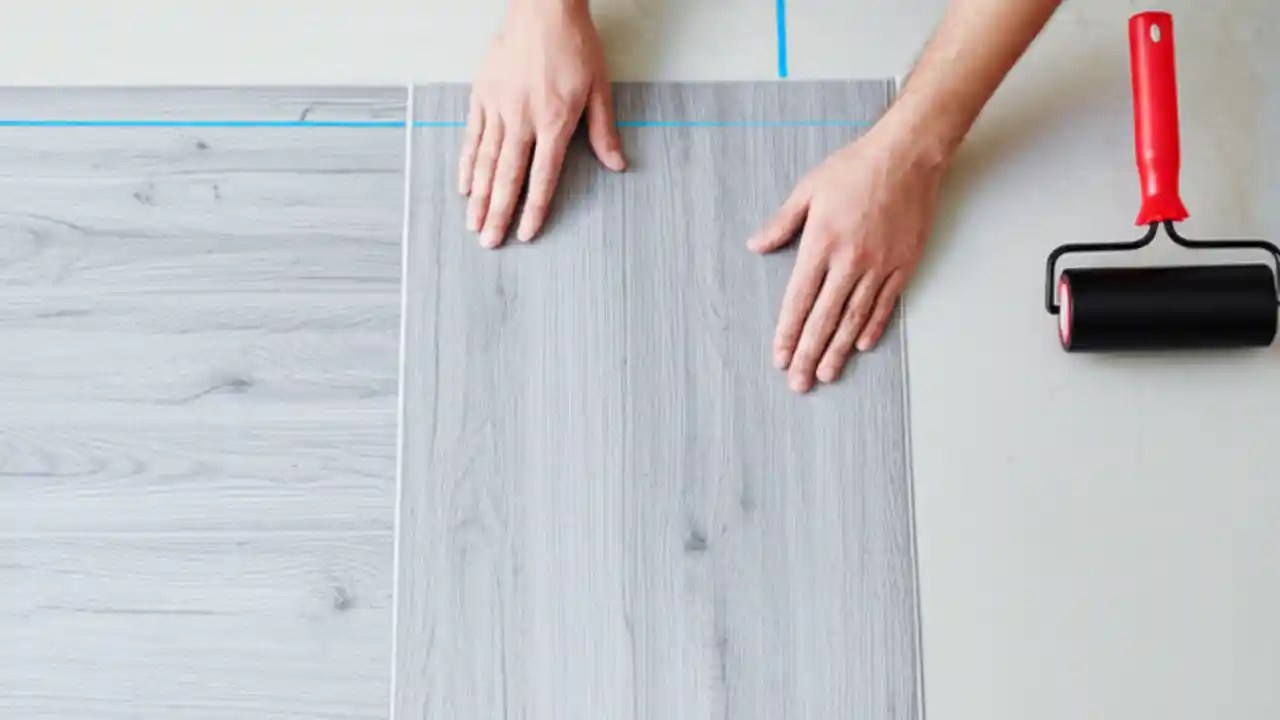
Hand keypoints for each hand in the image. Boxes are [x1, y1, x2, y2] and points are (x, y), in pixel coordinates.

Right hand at [460, 1, 625, 248]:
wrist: (544, 9)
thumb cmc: (573, 45)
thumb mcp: (599, 88)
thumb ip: (603, 131)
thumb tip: (617, 164)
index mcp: (554, 122)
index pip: (542, 177)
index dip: (533, 209)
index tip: (525, 234)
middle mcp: (523, 120)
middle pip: (507, 177)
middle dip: (498, 214)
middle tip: (489, 242)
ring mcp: (499, 108)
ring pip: (485, 161)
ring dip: (478, 196)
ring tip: (473, 224)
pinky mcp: (482, 96)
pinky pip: (471, 136)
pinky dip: (467, 163)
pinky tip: (464, 186)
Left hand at [748, 122, 945, 392]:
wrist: (906, 157)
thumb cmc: (854, 168)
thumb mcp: (808, 190)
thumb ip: (781, 223)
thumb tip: (755, 245)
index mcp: (821, 244)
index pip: (799, 300)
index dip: (788, 332)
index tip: (779, 356)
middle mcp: (849, 261)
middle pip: (824, 318)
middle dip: (808, 353)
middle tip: (798, 382)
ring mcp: (878, 266)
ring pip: (854, 318)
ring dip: (838, 350)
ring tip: (826, 374)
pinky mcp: (902, 265)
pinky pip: (884, 304)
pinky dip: (872, 327)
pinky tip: (860, 347)